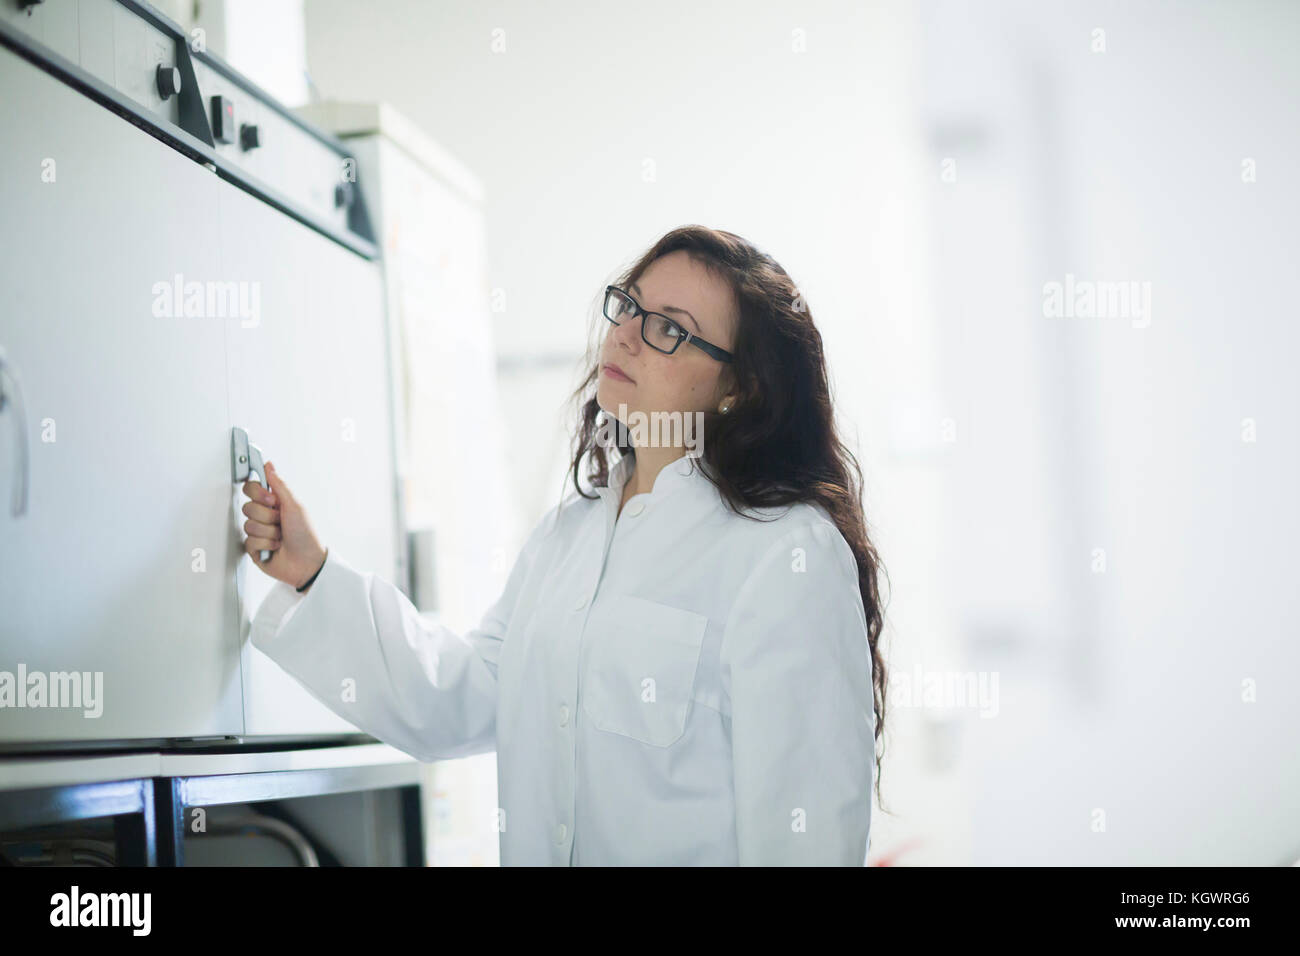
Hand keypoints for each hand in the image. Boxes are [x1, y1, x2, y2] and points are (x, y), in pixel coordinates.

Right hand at [241, 460, 327, 588]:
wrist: (308, 562)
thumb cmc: (307, 534)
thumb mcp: (295, 505)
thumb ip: (279, 484)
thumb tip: (269, 465)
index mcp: (275, 503)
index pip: (251, 489)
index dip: (258, 493)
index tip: (271, 500)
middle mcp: (265, 516)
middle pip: (248, 507)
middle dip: (267, 516)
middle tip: (281, 521)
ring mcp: (259, 532)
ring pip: (249, 525)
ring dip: (269, 532)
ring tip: (281, 537)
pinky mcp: (254, 548)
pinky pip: (249, 541)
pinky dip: (266, 544)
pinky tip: (276, 547)